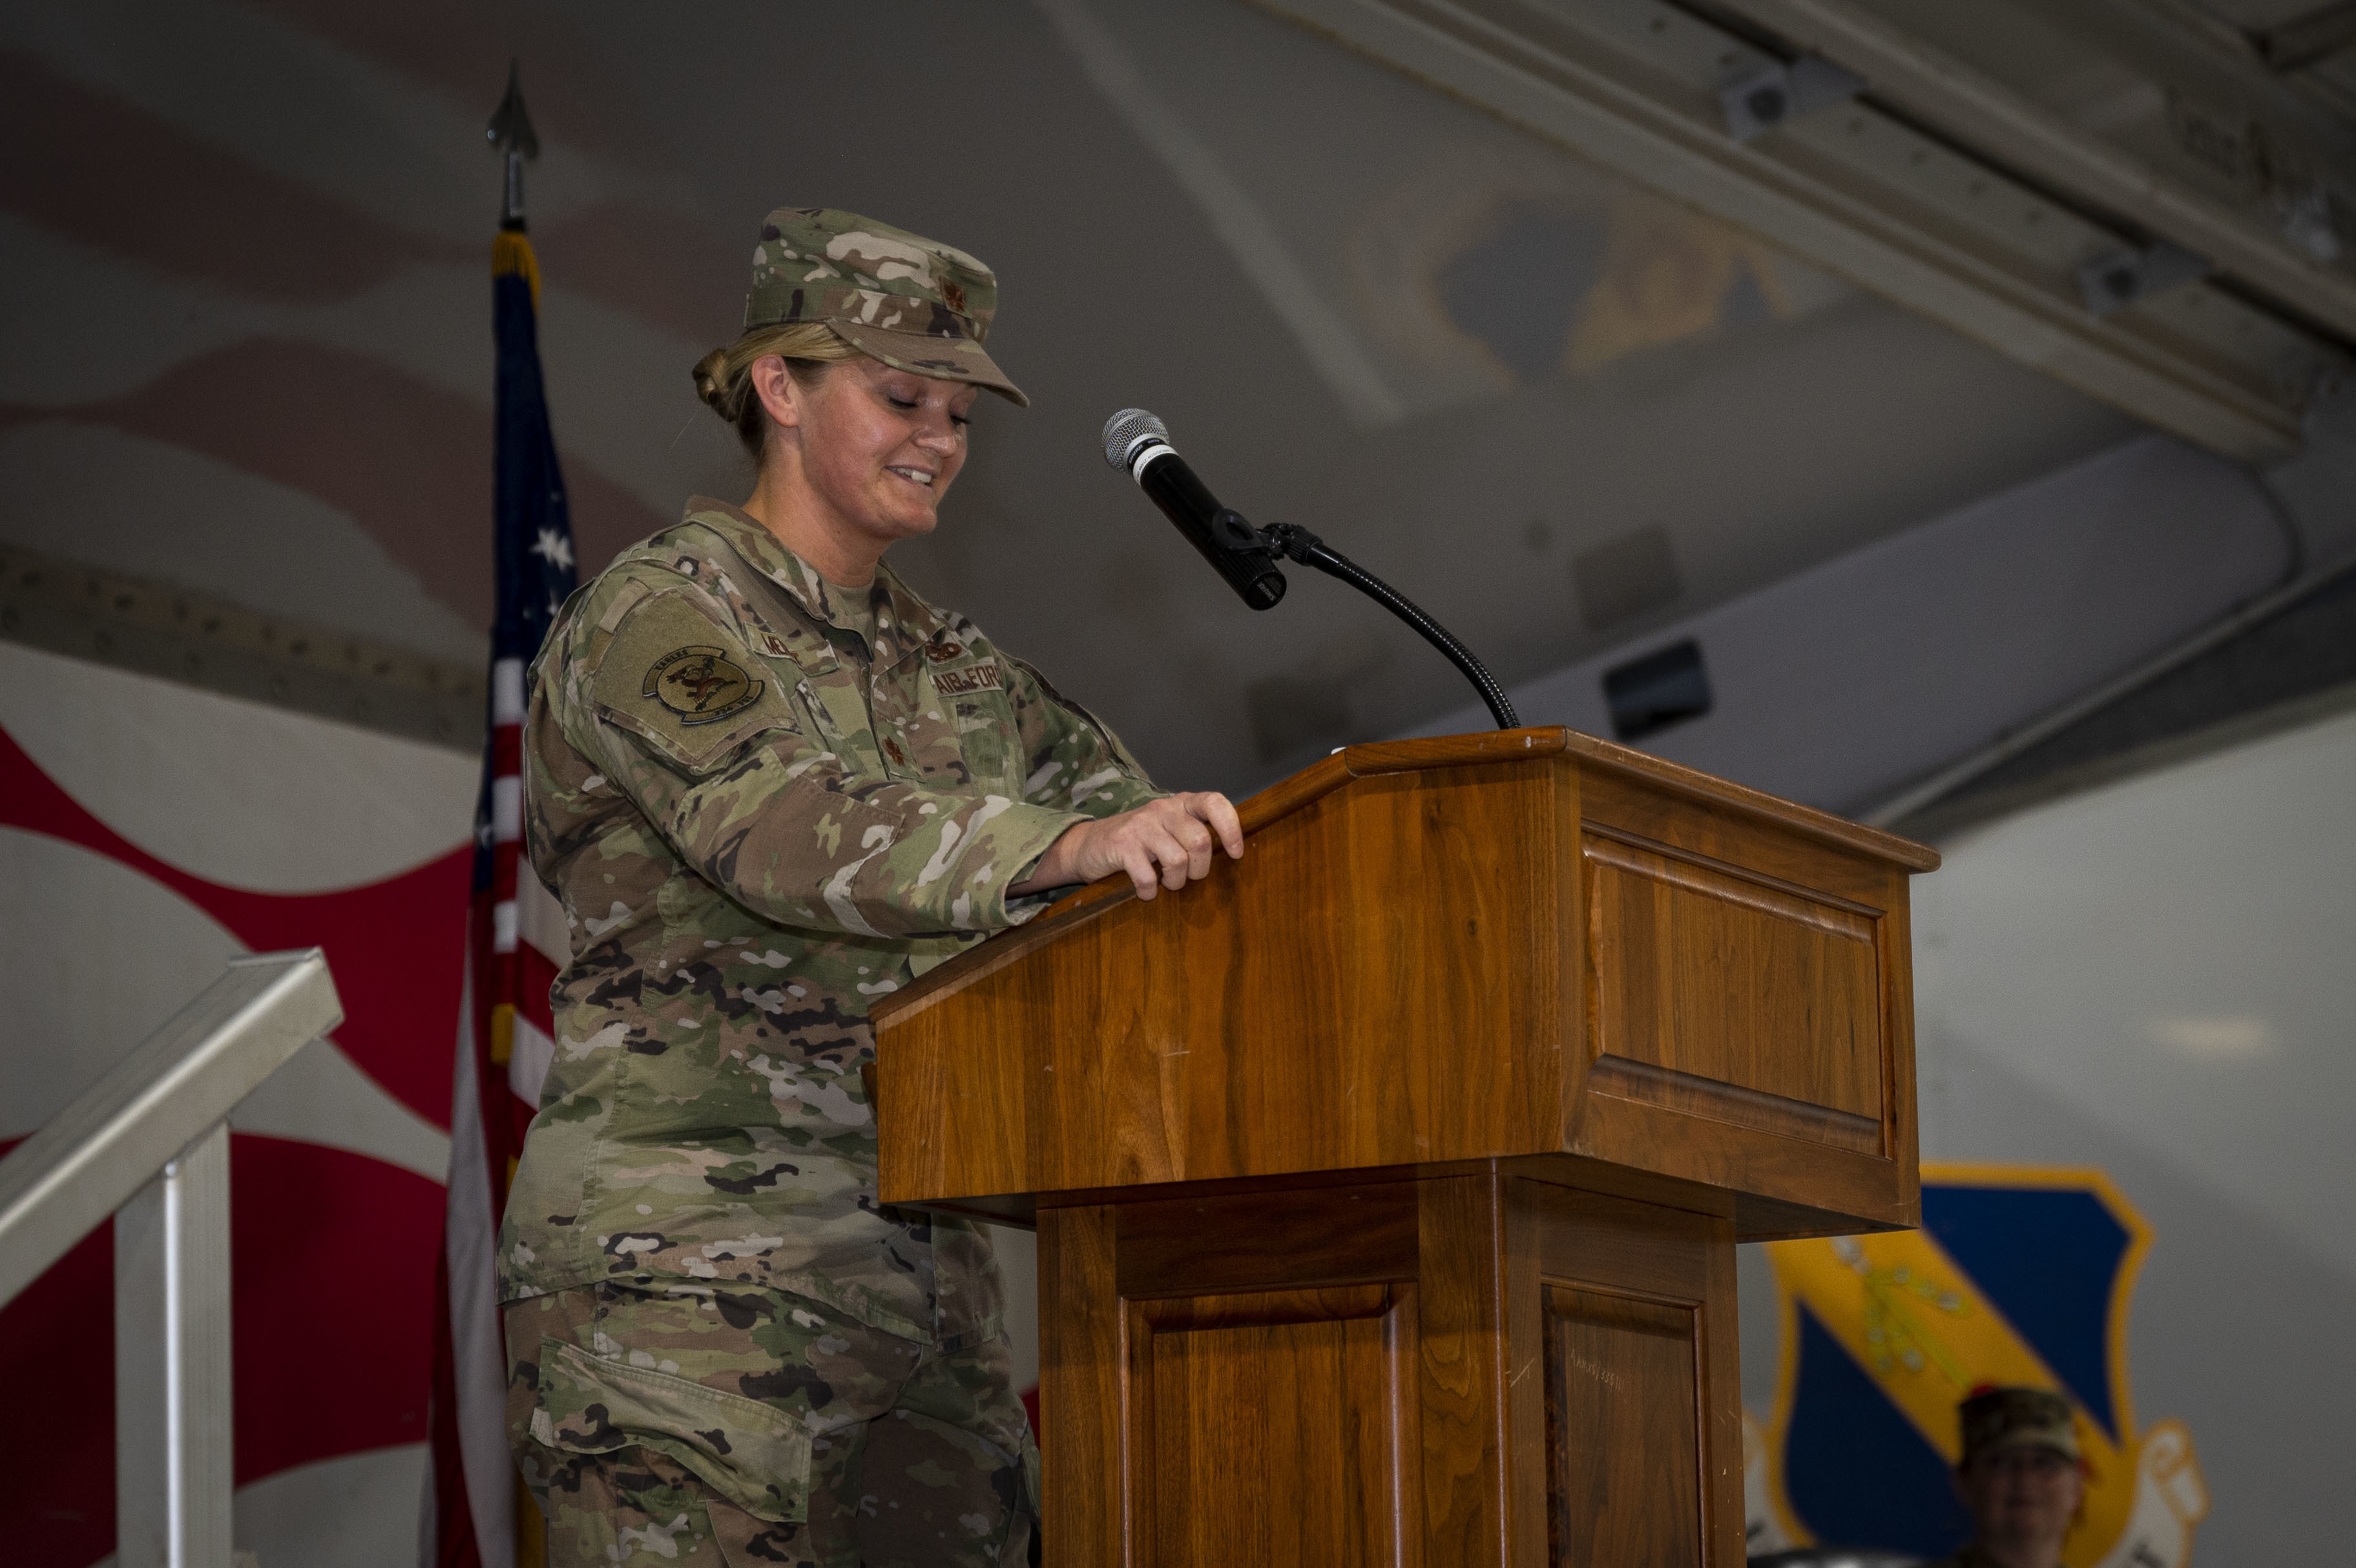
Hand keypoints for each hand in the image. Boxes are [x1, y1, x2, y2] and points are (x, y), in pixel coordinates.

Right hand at [1012, 792, 1243, 900]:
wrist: (1090, 844)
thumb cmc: (1140, 842)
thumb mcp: (1170, 829)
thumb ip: (1196, 833)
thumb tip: (1233, 853)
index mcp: (1181, 803)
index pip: (1214, 803)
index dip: (1230, 828)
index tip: (1235, 853)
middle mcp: (1163, 809)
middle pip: (1200, 840)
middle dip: (1200, 869)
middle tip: (1189, 877)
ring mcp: (1141, 825)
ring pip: (1177, 860)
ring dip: (1176, 882)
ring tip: (1166, 883)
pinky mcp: (1122, 844)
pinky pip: (1147, 876)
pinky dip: (1149, 891)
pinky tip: (1145, 891)